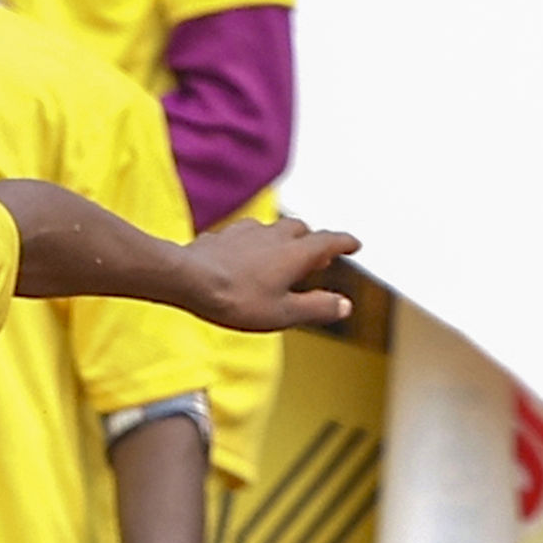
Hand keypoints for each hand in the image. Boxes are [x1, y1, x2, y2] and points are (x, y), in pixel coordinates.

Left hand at [176, 215, 356, 332]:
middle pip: (301, 230)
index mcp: (296, 252)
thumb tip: (345, 305)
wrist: (187, 279)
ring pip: (272, 228)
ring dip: (282, 239)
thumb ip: (316, 308)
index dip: (345, 242)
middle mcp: (274, 234)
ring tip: (283, 254)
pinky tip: (245, 254)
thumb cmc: (236, 299)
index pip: (329, 241)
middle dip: (312, 241)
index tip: (355, 244)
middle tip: (319, 256)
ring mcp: (246, 232)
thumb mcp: (283, 313)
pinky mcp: (221, 235)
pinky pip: (244, 235)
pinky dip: (253, 243)